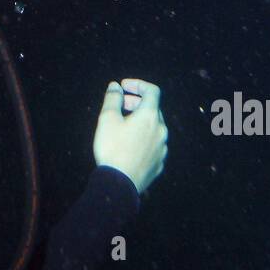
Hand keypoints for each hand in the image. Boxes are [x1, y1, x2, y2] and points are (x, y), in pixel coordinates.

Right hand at [92, 78, 167, 194]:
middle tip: (120, 105)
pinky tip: (130, 145)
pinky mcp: (159, 163)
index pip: (152, 91)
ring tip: (123, 126)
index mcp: (150, 116)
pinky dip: (143, 138)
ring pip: (154, 127)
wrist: (119, 184)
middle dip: (136, 103)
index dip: (138, 84)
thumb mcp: (107, 119)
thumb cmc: (112, 148)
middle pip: (153, 109)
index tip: (123, 87)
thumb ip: (112, 98)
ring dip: (141, 121)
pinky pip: (153, 144)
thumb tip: (115, 86)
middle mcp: (161, 130)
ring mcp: (162, 148)